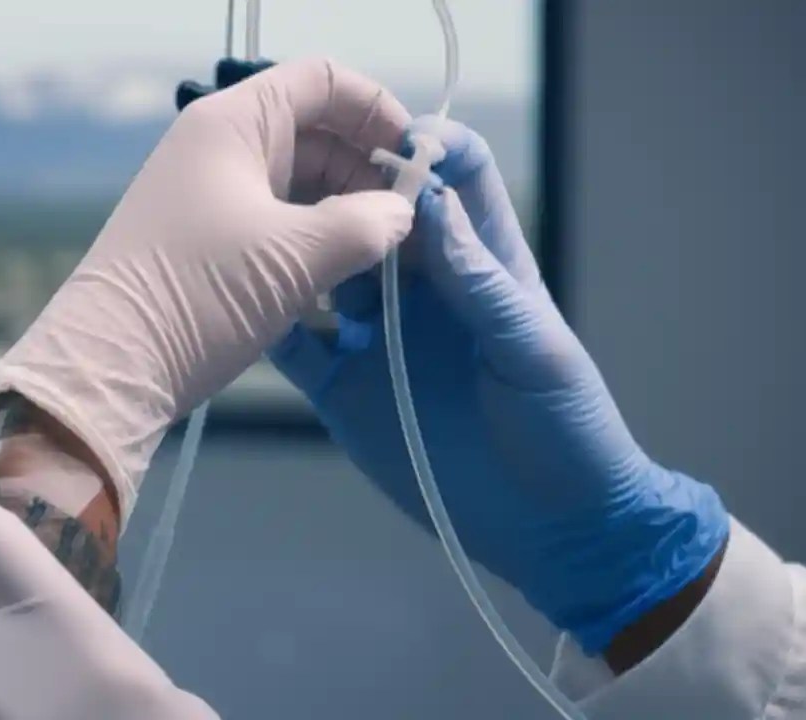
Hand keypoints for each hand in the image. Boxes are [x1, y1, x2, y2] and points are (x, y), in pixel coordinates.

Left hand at [0, 58, 414, 520]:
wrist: (107, 368)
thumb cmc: (198, 296)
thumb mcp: (295, 257)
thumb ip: (365, 225)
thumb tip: (401, 215)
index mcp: (233, 123)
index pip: (323, 81)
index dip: (378, 109)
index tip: (417, 159)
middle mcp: (218, 148)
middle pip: (316, 133)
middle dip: (369, 171)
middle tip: (413, 223)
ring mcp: (208, 196)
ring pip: (298, 184)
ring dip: (346, 214)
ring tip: (388, 257)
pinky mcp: (204, 243)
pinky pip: (275, 224)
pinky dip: (314, 243)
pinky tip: (346, 281)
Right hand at [269, 117, 728, 654]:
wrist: (547, 527)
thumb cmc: (565, 429)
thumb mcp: (532, 350)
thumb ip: (481, 281)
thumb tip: (430, 202)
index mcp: (482, 264)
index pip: (453, 179)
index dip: (422, 147)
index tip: (381, 135)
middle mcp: (422, 288)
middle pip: (372, 212)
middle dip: (340, 186)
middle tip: (300, 176)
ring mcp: (375, 335)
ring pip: (323, 267)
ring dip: (298, 245)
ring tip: (264, 230)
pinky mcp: (341, 386)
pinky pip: (293, 345)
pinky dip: (266, 322)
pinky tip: (240, 306)